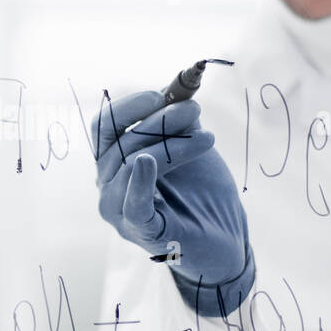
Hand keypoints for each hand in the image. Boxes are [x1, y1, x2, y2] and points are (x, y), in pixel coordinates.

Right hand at [91, 90, 254, 317]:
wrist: (226, 237)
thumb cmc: (202, 192)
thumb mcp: (190, 146)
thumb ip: (177, 122)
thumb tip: (178, 92)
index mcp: (114, 163)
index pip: (104, 127)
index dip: (130, 105)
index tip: (163, 94)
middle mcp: (108, 186)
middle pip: (117, 142)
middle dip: (157, 120)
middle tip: (193, 109)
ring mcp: (120, 212)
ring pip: (131, 164)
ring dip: (170, 143)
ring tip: (207, 138)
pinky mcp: (142, 232)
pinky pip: (131, 204)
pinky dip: (138, 182)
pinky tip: (149, 162)